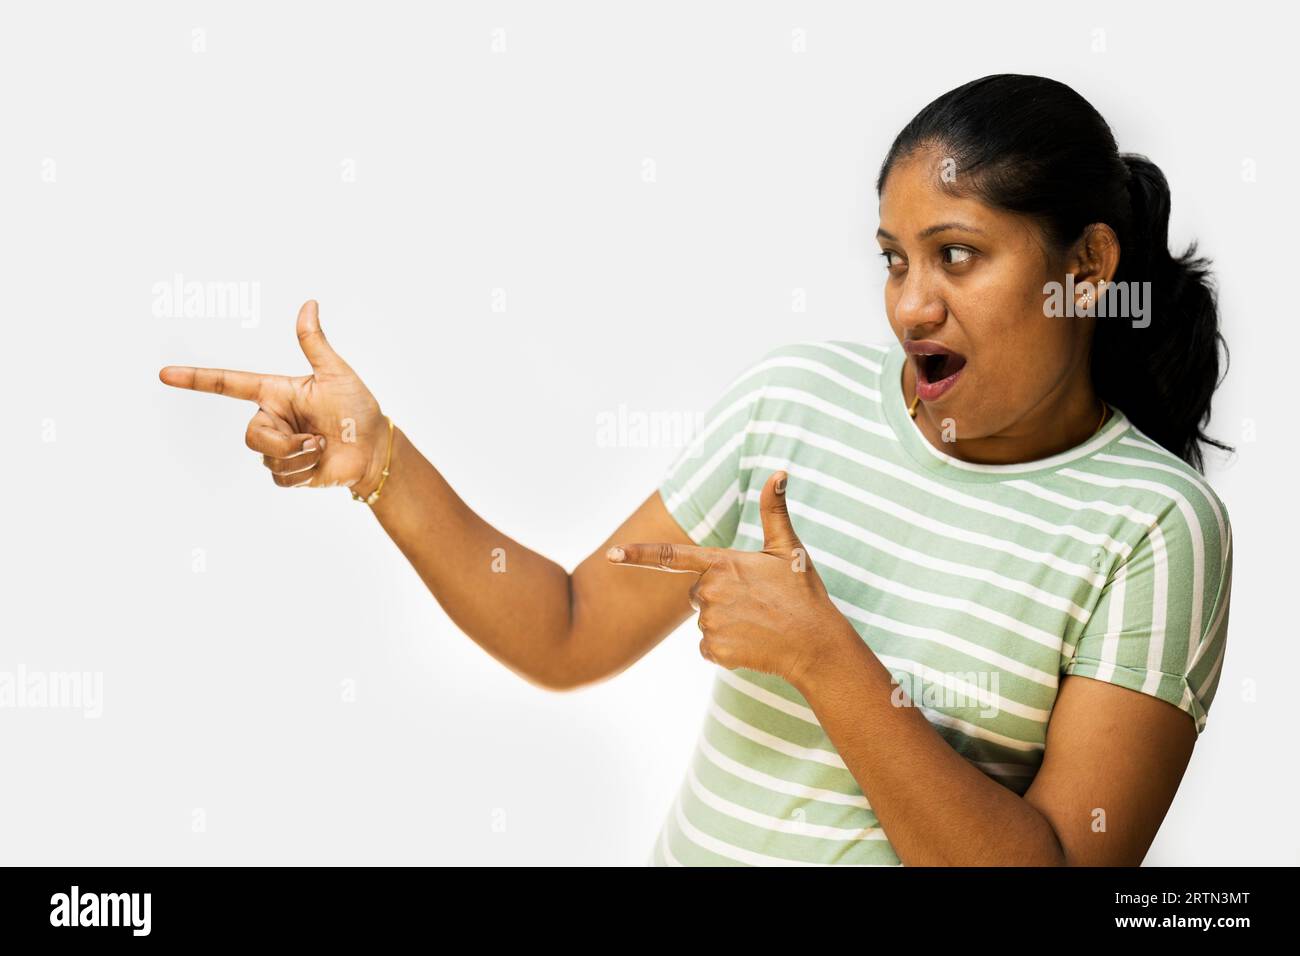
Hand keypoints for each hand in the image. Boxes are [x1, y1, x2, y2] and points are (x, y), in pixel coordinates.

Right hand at [159, 300, 388, 494]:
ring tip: (322, 447)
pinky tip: (320, 464)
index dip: (196, 380)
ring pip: (267, 458)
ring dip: (301, 456)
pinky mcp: (286, 473)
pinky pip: (279, 478)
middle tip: (316, 438)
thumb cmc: (357, 407)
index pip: (228, 384)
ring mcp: (277, 447)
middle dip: (284, 442)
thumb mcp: (335, 373)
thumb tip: (309, 303)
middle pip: (252, 435)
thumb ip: (314, 343)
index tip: (165, 374)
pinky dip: (303, 473)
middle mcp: (271, 418)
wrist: (372, 448)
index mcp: (275, 392)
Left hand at [606, 470, 855, 687]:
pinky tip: (752, 643)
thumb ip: (774, 511)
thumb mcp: (789, 548)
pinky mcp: (714, 650)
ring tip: (758, 623)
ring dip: (725, 622)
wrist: (816, 644)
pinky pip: (708, 647)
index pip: (671, 557)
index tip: (611, 554)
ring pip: (704, 621)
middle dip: (718, 597)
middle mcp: (710, 592)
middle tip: (754, 601)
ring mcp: (711, 623)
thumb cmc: (802, 593)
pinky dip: (727, 647)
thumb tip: (779, 472)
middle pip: (696, 593)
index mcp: (722, 563)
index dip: (638, 555)